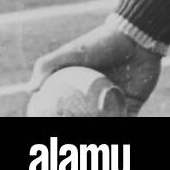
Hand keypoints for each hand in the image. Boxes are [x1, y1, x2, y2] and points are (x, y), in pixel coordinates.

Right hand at [30, 22, 162, 116]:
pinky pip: (125, 120)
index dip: (59, 116)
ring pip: (103, 122)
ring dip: (99, 126)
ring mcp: (114, 102)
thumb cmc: (102, 42)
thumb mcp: (71, 51)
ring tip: (94, 132)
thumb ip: (47, 65)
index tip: (53, 119)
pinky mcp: (132, 104)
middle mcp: (95, 97)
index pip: (64, 109)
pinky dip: (119, 124)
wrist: (137, 37)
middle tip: (77, 123)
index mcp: (78, 88)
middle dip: (80, 122)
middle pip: (83, 118)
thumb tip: (31, 90)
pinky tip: (115, 126)